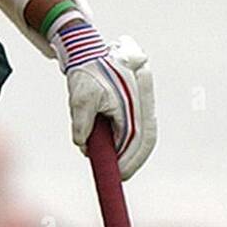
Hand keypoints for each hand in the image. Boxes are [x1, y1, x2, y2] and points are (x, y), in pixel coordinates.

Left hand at [54, 23, 156, 179]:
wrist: (89, 50)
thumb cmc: (85, 72)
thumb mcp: (79, 98)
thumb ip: (82, 123)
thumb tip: (83, 146)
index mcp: (133, 98)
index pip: (138, 136)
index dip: (130, 158)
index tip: (119, 174)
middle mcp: (143, 99)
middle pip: (146, 138)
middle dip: (134, 160)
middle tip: (120, 176)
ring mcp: (143, 100)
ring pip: (144, 134)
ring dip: (131, 152)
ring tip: (116, 165)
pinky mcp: (138, 101)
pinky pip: (140, 126)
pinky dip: (129, 141)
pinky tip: (117, 151)